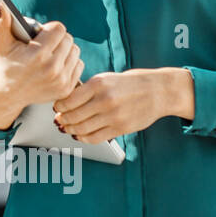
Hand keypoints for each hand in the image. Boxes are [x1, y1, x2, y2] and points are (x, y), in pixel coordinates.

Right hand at [0, 5, 82, 128]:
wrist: (9, 93)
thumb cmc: (6, 65)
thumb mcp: (1, 44)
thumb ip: (1, 23)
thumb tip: (1, 7)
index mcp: (37, 55)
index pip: (59, 29)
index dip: (49, 29)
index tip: (41, 35)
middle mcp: (51, 68)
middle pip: (69, 39)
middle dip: (57, 38)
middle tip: (45, 44)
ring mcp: (60, 80)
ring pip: (75, 51)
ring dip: (65, 50)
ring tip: (51, 54)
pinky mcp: (67, 88)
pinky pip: (79, 65)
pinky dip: (70, 62)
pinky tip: (56, 65)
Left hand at [52, 67, 192, 142]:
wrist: (158, 91)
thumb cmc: (129, 83)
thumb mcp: (106, 78)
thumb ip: (87, 89)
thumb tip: (66, 101)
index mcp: (98, 84)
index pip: (68, 100)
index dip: (59, 106)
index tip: (57, 107)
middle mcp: (104, 100)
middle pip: (72, 116)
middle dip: (62, 119)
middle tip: (59, 119)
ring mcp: (113, 116)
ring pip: (81, 129)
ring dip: (70, 130)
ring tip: (67, 127)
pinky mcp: (120, 128)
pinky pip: (95, 138)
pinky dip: (83, 138)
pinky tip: (80, 134)